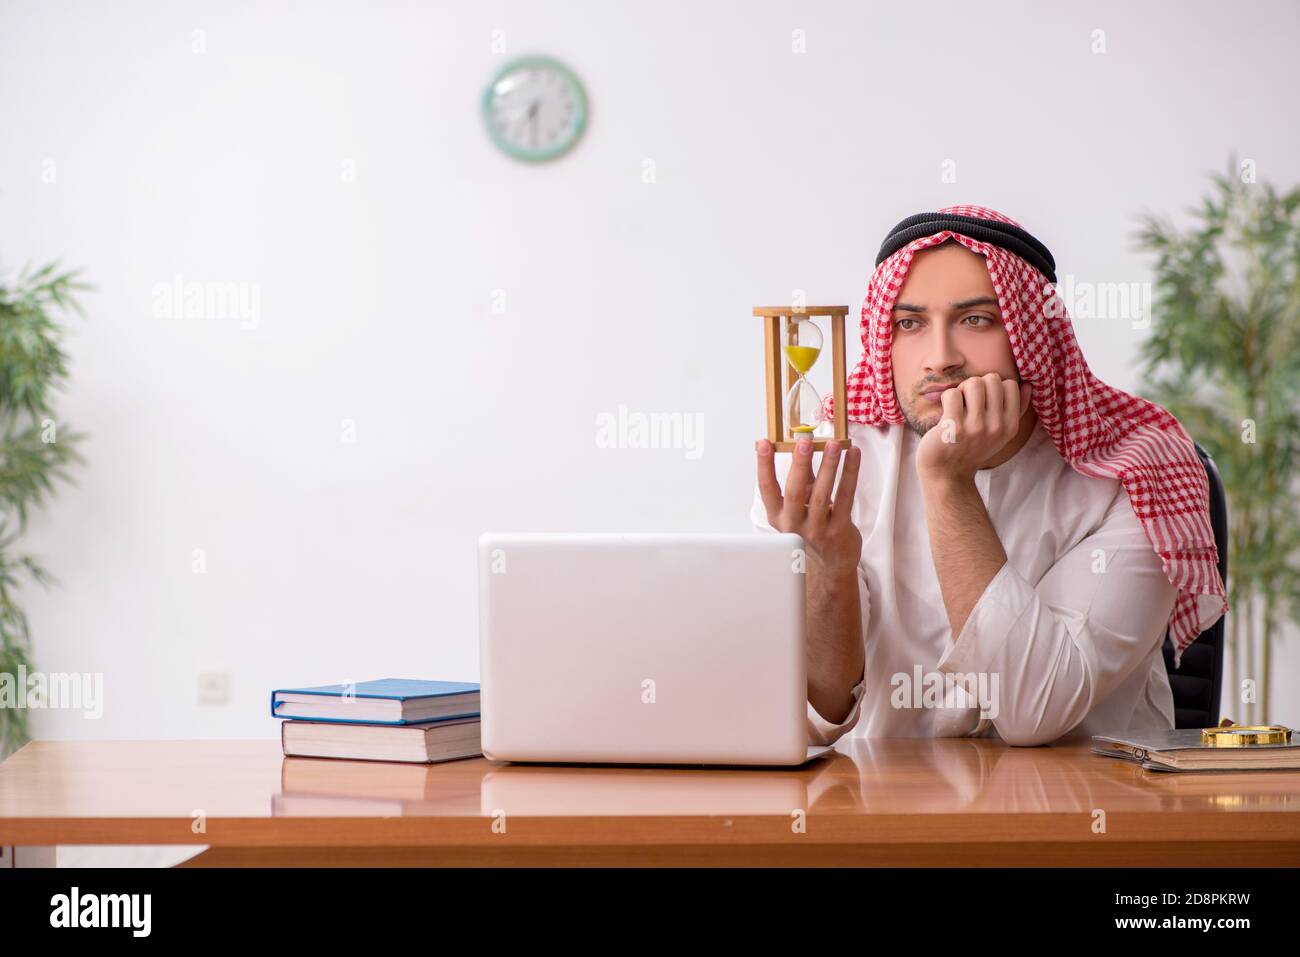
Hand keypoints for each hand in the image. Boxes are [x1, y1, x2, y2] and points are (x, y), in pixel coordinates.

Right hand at [756, 437, 862, 574]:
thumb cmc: (814, 529)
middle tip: (804, 442)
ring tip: (833, 444)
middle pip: (794, 492)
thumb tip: (800, 447)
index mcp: (778, 516)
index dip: (764, 466)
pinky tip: (852, 456)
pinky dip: (849, 474)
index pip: (767, 489)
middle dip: (799, 464)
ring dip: (828, 466)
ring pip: (822, 495)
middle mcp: (794, 524)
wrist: (831, 563)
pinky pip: (845, 498)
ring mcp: (817, 529)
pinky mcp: (838, 530)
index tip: (764, 444)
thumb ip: (801, 479)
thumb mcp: (800, 506)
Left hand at [916, 373, 1031, 483]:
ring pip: (973, 383)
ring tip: (957, 405)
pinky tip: (946, 412)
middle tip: (967, 401)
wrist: (947, 473)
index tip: (984, 401)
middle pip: (992, 379)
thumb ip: (1017, 410)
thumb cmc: (971, 449)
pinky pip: (953, 394)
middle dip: (977, 384)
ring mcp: (976, 427)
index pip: (1010, 385)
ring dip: (962, 390)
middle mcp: (997, 427)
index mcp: (1011, 426)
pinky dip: (946, 398)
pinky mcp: (954, 428)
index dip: (994, 387)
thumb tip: (1027, 385)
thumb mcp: (1000, 434)